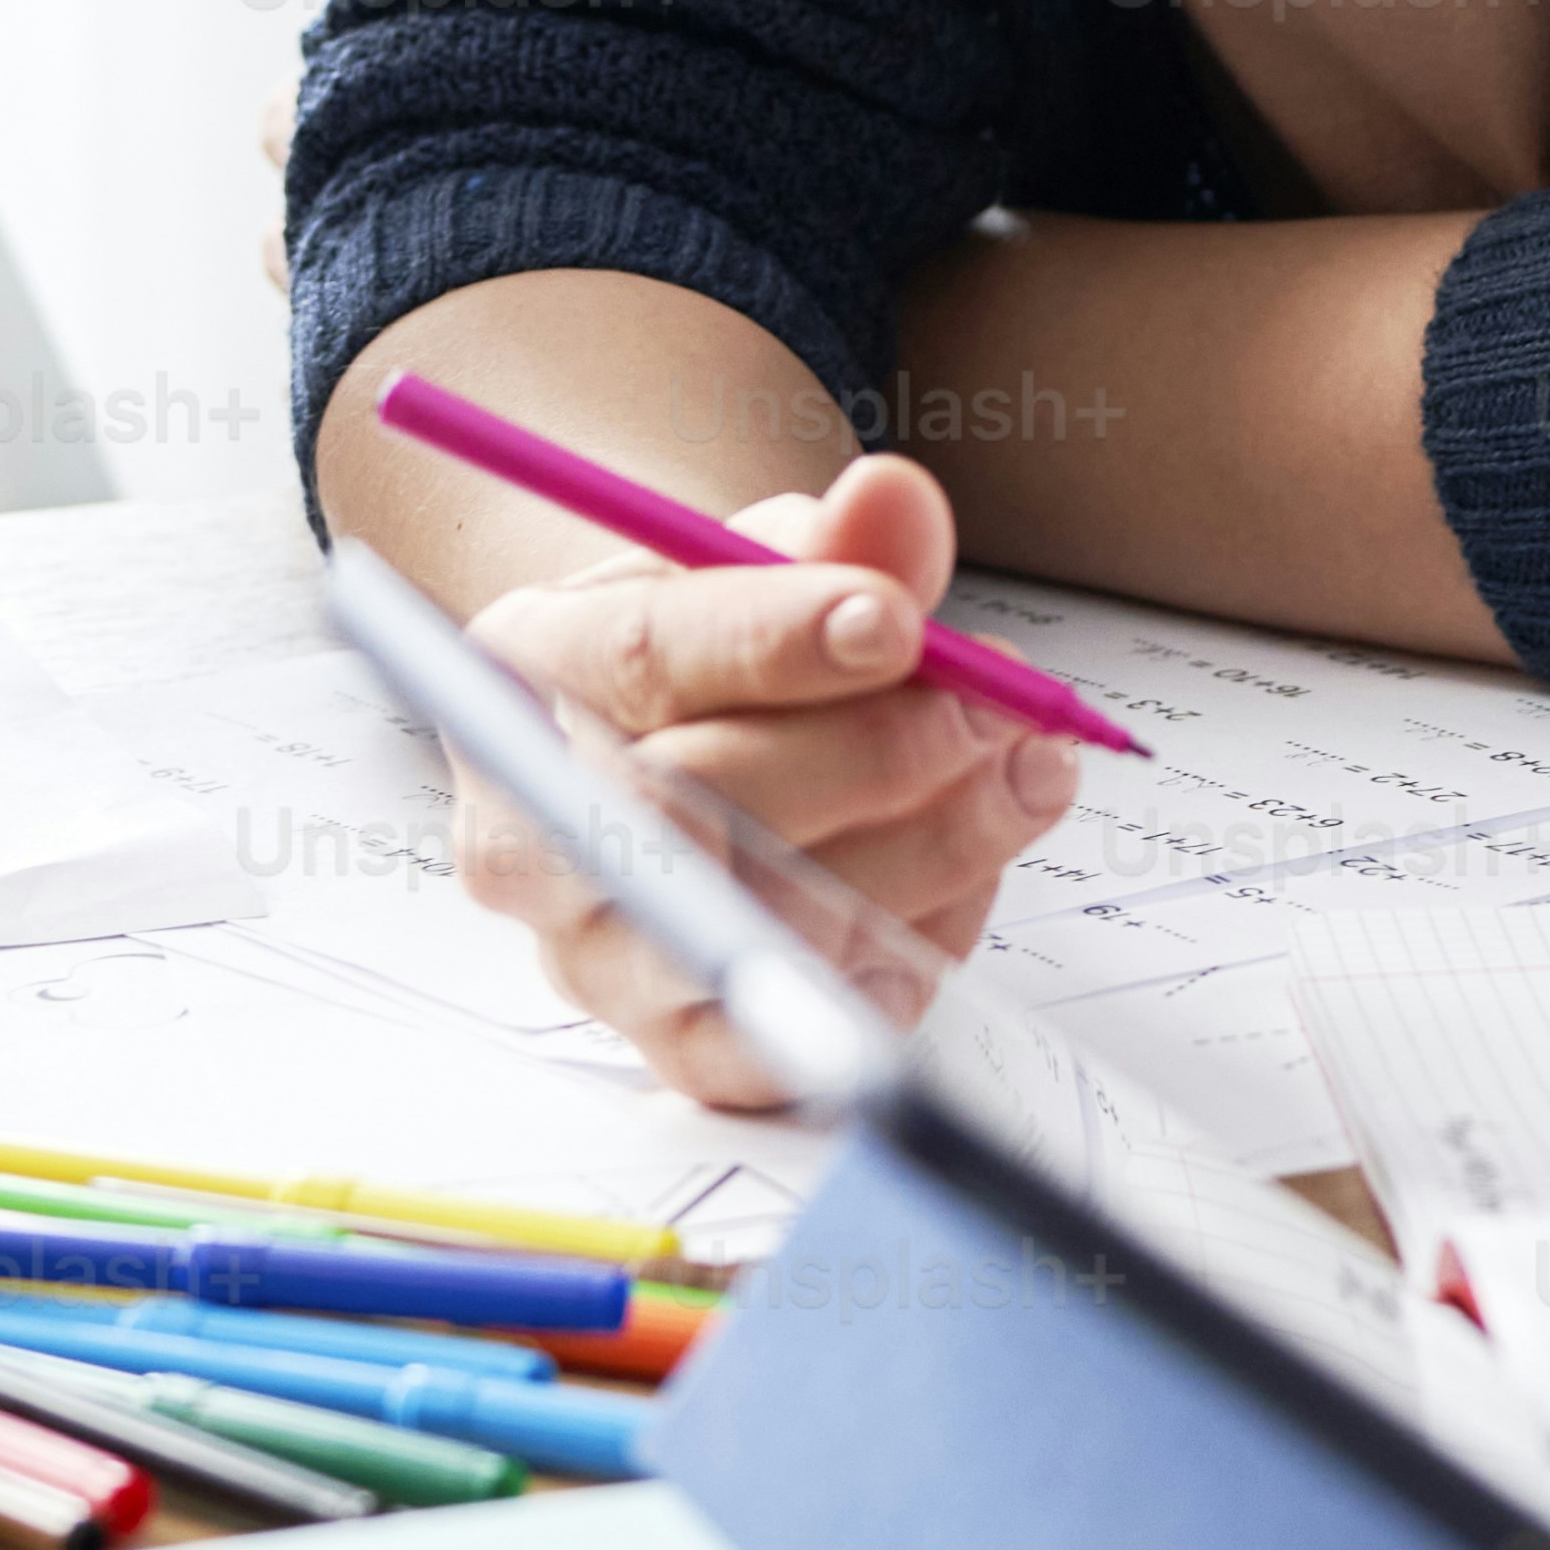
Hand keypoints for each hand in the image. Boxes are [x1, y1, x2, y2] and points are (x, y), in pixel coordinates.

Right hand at [444, 450, 1074, 1109]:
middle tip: (996, 705)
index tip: (898, 620)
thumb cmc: (713, 653)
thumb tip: (894, 500)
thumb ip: (828, 540)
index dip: (776, 640)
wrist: (677, 753)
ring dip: (934, 844)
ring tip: (1025, 768)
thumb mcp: (754, 565)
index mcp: (524, 675)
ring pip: (773, 920)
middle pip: (699, 803)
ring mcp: (602, 955)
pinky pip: (814, 1023)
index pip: (642, 660)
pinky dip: (914, 949)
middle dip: (877, 750)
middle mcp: (534, 832)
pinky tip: (971, 871)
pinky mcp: (684, 1048)